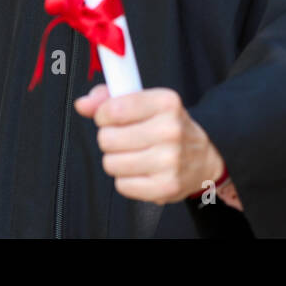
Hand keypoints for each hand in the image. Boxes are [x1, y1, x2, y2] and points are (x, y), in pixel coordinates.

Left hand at [74, 83, 227, 204]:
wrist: (204, 156)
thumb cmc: (167, 126)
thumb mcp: (145, 102)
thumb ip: (109, 98)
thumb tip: (82, 104)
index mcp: (166, 102)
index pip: (112, 110)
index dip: (103, 116)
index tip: (111, 118)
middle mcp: (170, 130)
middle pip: (107, 139)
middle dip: (109, 139)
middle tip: (125, 139)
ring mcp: (170, 161)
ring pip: (111, 163)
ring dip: (116, 160)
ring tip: (133, 155)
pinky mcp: (166, 187)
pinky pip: (122, 185)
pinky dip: (126, 179)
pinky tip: (141, 171)